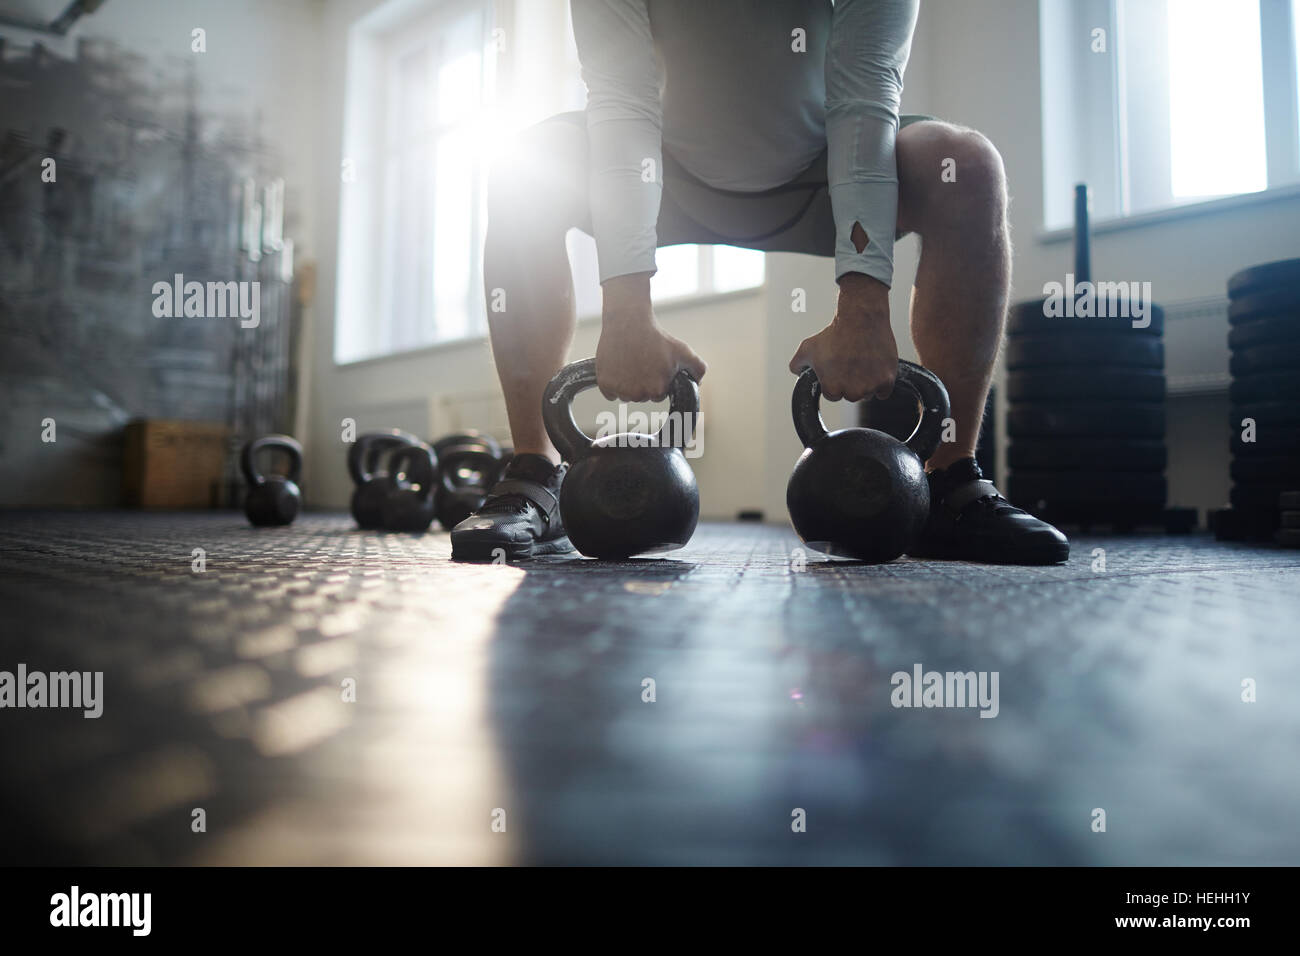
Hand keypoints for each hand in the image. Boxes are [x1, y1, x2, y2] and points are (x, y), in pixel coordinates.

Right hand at [596, 274, 706, 400]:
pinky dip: (612, 383)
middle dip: (642, 382)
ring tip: (630, 362)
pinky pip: (609, 393)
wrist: (628, 321)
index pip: (658, 394)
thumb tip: (697, 383)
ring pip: (624, 395)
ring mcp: (619, 390)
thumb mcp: (683, 350)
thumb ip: (698, 368)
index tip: (653, 365)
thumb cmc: (656, 336)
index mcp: (657, 390)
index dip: (657, 380)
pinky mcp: (604, 384)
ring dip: (627, 384)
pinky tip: (618, 367)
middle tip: (642, 362)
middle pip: (640, 396)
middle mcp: (637, 394)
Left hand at [789, 273, 898, 400]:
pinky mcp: (887, 380)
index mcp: (832, 389)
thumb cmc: (834, 333)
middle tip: (851, 364)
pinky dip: (882, 383)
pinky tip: (875, 368)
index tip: (838, 370)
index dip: (834, 381)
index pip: (833, 395)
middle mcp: (852, 392)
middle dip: (850, 383)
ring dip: (866, 383)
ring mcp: (871, 386)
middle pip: (851, 395)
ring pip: (868, 393)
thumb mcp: (807, 348)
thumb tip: (796, 372)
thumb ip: (797, 364)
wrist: (860, 317)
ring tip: (863, 362)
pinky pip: (884, 392)